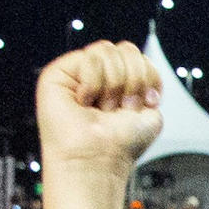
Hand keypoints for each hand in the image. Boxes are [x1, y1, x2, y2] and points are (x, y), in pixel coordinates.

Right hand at [36, 40, 167, 188]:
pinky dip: (94, 82)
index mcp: (121, 84)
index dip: (149, 78)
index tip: (145, 104)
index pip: (141, 58)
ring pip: (108, 49)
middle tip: (121, 108)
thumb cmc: (120, 144)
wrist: (97, 159)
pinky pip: (90, 57)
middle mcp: (101, 77)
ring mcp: (79, 73)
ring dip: (113, 85)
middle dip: (133, 80)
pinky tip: (84, 101)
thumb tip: (141, 62)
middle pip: (128, 49)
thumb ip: (149, 81)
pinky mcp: (59, 73)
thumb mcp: (150, 112)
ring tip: (102, 108)